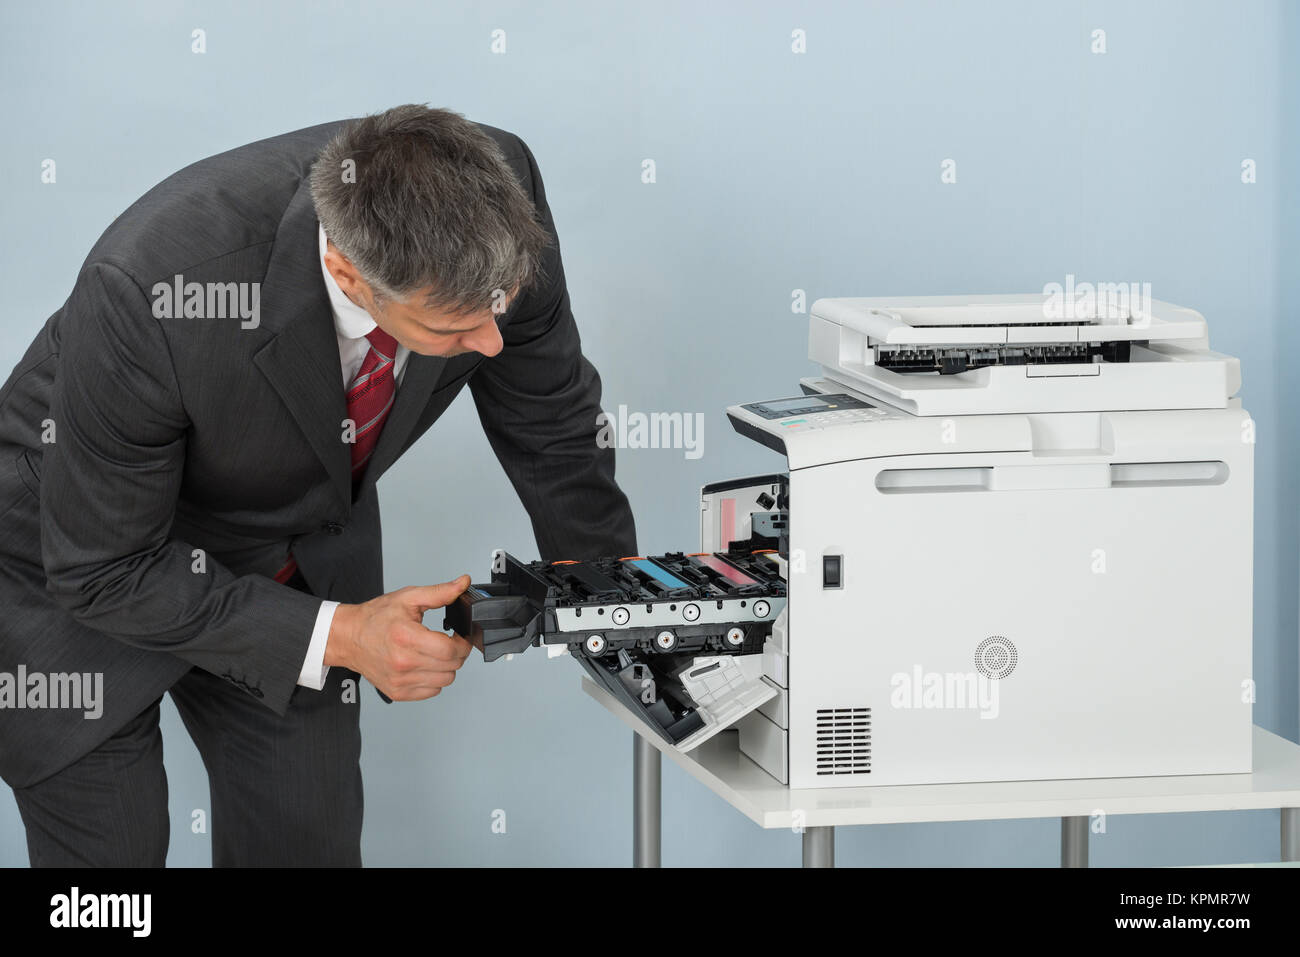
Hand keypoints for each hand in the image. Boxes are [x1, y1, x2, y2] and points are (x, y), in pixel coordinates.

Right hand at [324, 575, 472, 700]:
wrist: (348, 637)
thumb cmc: (376, 618)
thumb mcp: (408, 598)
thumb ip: (440, 592)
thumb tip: (463, 583)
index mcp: (406, 637)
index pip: (450, 650)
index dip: (461, 643)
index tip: (458, 636)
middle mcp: (402, 662)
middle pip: (451, 667)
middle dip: (456, 653)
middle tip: (446, 642)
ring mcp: (400, 680)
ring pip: (445, 681)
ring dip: (446, 667)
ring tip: (434, 653)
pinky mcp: (397, 692)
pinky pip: (431, 692)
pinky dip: (433, 680)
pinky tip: (424, 665)